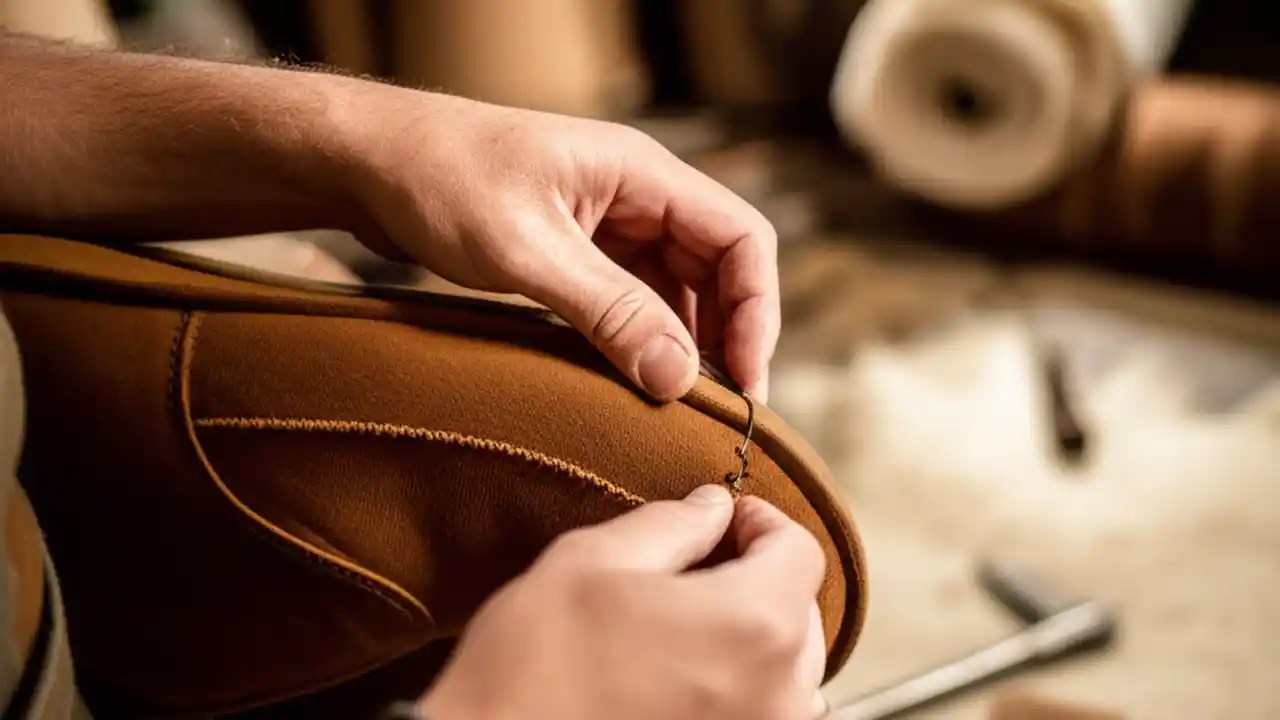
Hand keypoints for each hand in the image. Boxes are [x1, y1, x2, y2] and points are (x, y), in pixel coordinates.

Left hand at [335, 89, 778, 401]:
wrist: (365, 161)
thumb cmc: (439, 179)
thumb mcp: (527, 251)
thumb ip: (608, 311)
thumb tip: (679, 377)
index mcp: (642, 174)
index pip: (741, 238)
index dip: (757, 310)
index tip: (744, 379)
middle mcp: (636, 196)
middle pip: (718, 269)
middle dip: (725, 337)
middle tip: (714, 411)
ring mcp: (606, 223)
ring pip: (676, 290)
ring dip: (682, 344)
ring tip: (676, 407)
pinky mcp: (575, 251)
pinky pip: (631, 299)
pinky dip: (640, 340)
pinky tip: (631, 381)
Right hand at [416, 485, 827, 719]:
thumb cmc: (532, 671)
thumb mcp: (590, 563)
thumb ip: (670, 525)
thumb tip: (712, 508)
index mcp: (753, 625)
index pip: (800, 552)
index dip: (763, 522)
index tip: (727, 518)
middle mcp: (778, 692)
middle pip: (801, 612)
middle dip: (760, 578)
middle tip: (698, 564)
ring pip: (789, 672)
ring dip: (753, 637)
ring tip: (686, 625)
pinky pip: (766, 715)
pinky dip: (742, 688)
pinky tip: (683, 677)